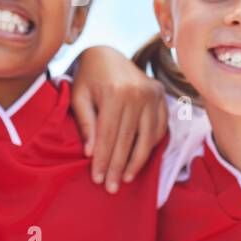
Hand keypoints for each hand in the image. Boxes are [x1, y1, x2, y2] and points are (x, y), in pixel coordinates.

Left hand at [68, 45, 167, 192]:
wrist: (107, 53)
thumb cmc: (87, 76)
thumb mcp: (78, 95)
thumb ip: (85, 123)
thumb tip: (91, 153)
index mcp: (116, 91)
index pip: (108, 134)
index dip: (103, 159)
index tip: (97, 179)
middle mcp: (139, 93)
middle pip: (127, 139)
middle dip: (117, 166)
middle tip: (110, 188)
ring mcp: (153, 95)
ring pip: (146, 138)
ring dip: (136, 162)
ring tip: (124, 179)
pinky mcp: (161, 96)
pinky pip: (159, 128)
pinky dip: (150, 146)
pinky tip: (138, 161)